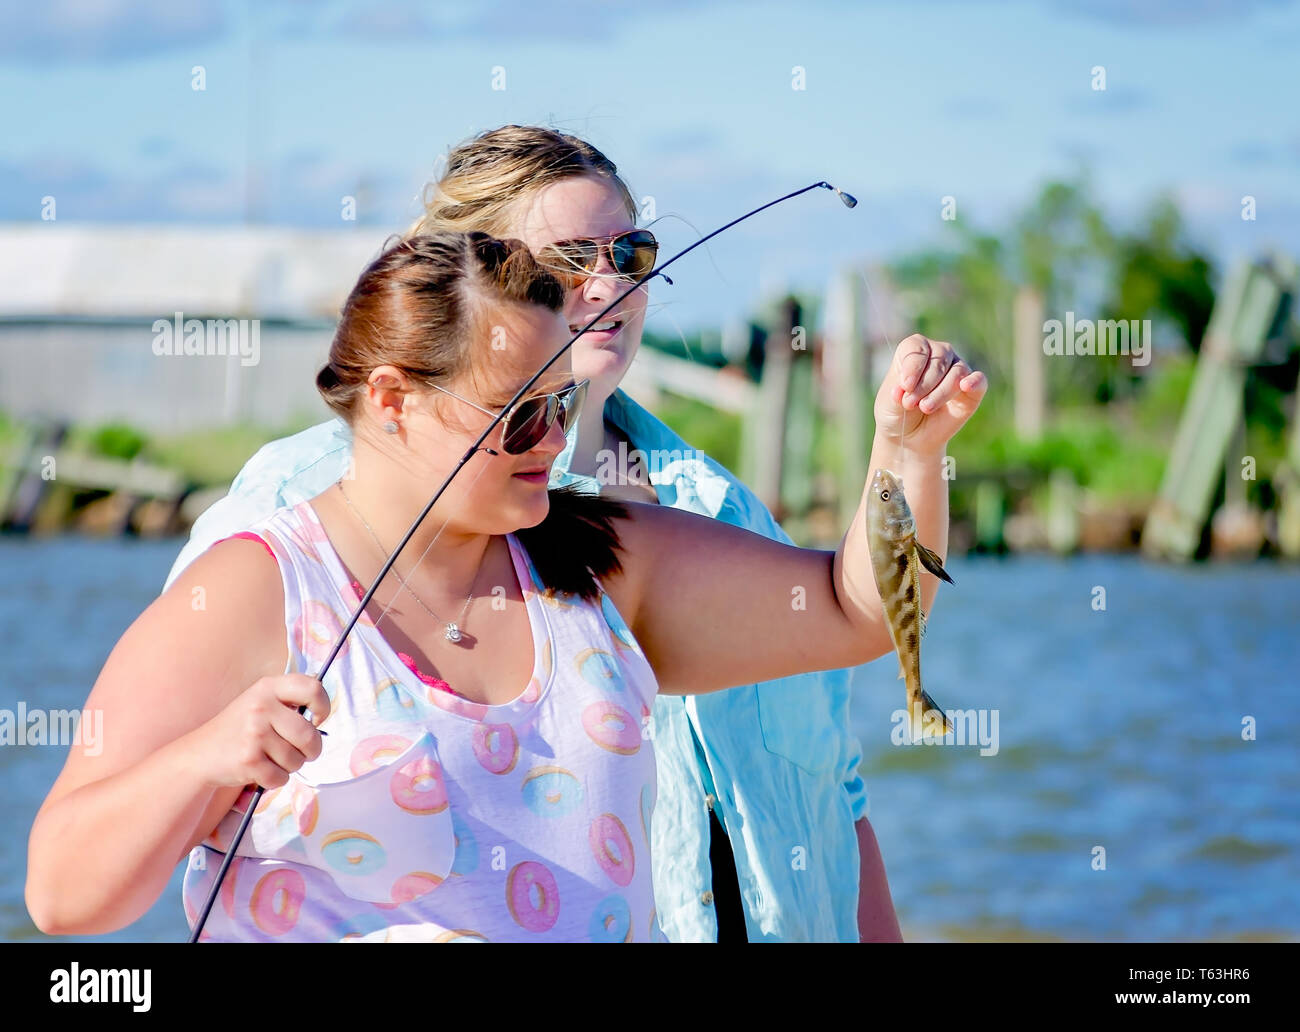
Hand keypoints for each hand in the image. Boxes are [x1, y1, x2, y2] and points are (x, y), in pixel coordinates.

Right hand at [189, 674, 330, 790]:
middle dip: (312, 750)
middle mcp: (261, 706)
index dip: (323, 706)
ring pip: (297, 760)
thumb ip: (289, 702)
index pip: (313, 688)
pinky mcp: (249, 760)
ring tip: (271, 758)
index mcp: (268, 687)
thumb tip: (321, 714)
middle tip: (303, 752)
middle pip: (310, 735)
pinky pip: (281, 778)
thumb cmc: (240, 729)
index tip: (318, 719)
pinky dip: (275, 780)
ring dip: (290, 766)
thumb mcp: (260, 701)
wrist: (200, 754)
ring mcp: (254, 733)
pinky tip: (260, 770)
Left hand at [873, 334, 986, 456]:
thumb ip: (898, 392)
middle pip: (938, 361)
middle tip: (910, 404)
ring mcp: (957, 370)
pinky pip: (979, 380)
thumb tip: (907, 386)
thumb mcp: (888, 404)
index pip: (917, 348)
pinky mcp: (972, 390)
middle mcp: (939, 354)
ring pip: (956, 373)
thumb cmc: (897, 413)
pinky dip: (974, 382)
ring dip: (940, 392)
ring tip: (925, 408)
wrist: (909, 437)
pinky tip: (966, 386)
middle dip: (923, 385)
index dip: (912, 366)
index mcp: (915, 350)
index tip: (905, 386)